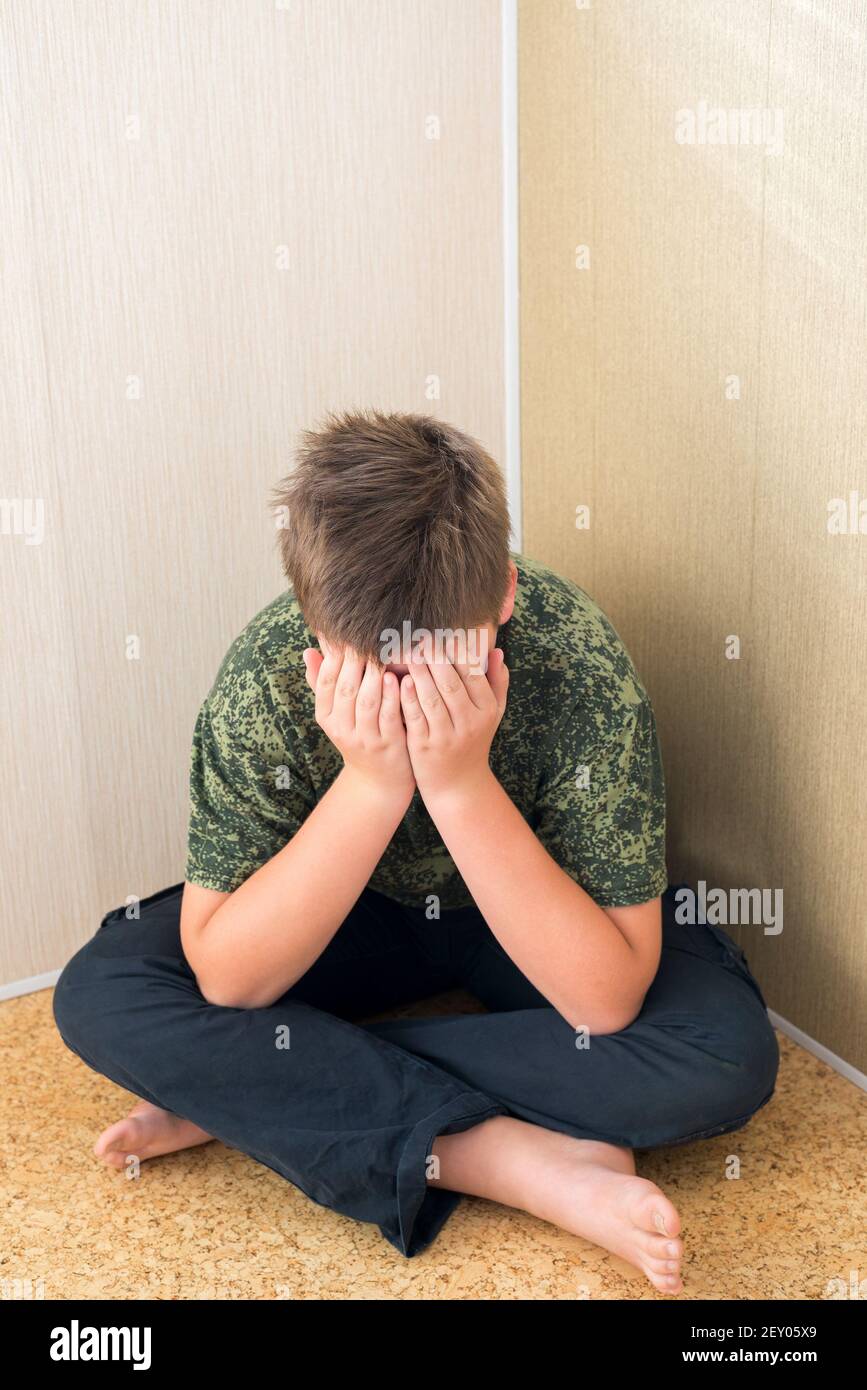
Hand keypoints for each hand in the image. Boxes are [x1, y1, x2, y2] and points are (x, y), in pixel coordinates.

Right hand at [302, 638, 415, 802]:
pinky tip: (399, 677)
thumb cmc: (360, 734)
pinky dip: (393, 696)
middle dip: (356, 659)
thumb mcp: (337, 713)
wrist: (378, 781)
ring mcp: (364, 738)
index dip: (335, 654)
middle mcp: (341, 727)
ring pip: (366, 701)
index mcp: (326, 715)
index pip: (326, 680)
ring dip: (374, 675)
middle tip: (369, 633)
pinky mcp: (387, 745)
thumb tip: (308, 650)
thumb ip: (324, 682)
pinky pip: (389, 717)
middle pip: (345, 688)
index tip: (347, 630)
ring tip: (383, 651)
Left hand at [399, 636, 508, 804]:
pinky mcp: (424, 747)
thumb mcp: (492, 714)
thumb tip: (496, 651)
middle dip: (434, 656)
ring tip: (405, 650)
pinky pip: (414, 716)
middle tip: (418, 634)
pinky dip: (406, 697)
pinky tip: (397, 679)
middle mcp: (469, 723)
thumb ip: (497, 682)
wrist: (458, 785)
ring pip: (431, 697)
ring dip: (417, 672)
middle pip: (450, 682)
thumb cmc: (473, 740)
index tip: (442, 629)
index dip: (456, 649)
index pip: (472, 672)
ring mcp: (446, 736)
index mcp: (486, 710)